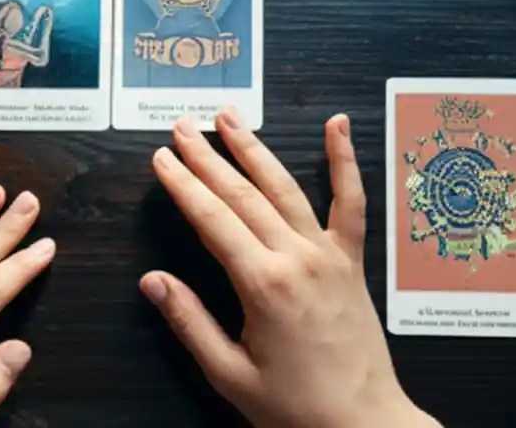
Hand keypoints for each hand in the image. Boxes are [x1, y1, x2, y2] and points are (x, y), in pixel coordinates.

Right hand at [141, 109, 438, 427]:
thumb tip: (152, 281)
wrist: (363, 423)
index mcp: (264, 286)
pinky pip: (350, 202)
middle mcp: (298, 259)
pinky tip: (337, 126)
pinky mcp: (351, 260)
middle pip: (243, 195)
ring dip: (254, 149)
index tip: (162, 159)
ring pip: (285, 188)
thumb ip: (190, 322)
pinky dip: (344, 161)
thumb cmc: (297, 408)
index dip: (183, 186)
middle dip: (207, 158)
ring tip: (229, 118)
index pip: (213, 219)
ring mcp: (328, 255)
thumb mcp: (230, 374)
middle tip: (181, 128)